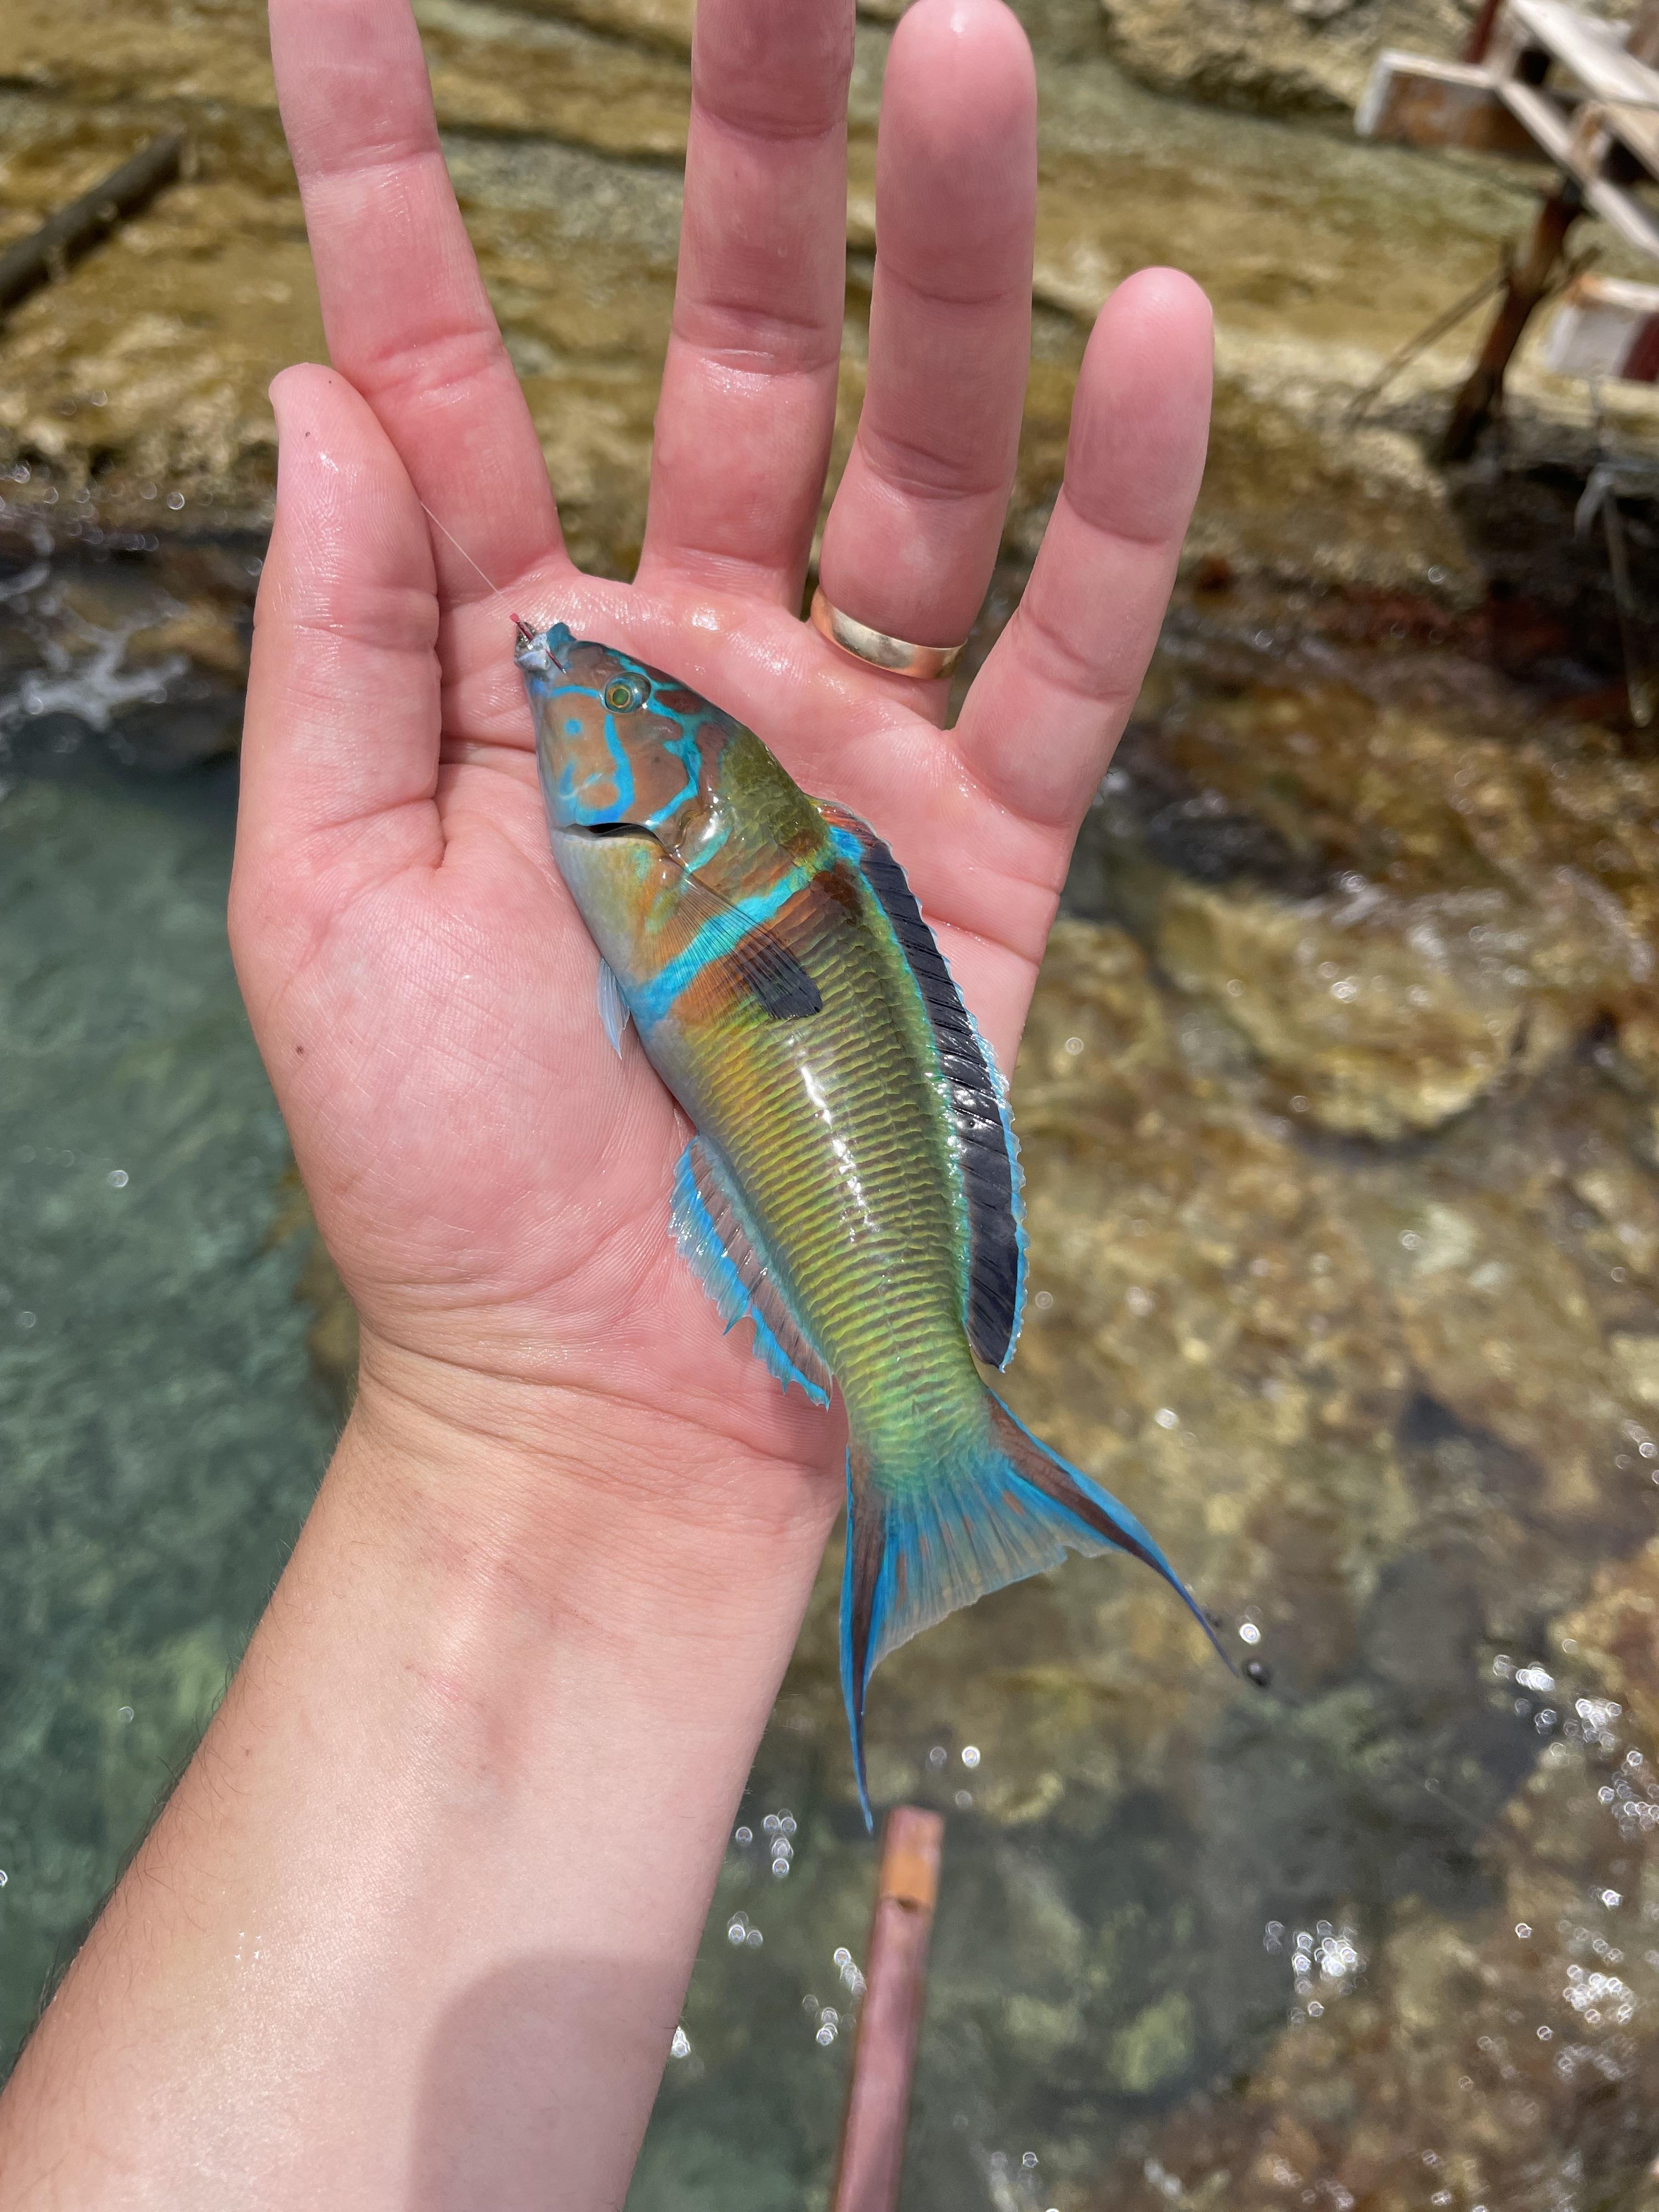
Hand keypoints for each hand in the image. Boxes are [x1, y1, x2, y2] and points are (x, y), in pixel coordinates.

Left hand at [232, 0, 1211, 1557]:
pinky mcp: (990, 844)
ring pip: (920, 459)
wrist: (614, 1385)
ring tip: (974, 54)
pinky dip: (1118, 508)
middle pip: (722, 353)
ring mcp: (853, 743)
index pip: (436, 362)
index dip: (387, 172)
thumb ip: (336, 641)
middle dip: (740, 146)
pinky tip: (1153, 336)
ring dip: (953, 268)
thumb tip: (320, 394)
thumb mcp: (321, 898)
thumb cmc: (446, 1167)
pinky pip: (1070, 648)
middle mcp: (693, 663)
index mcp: (511, 660)